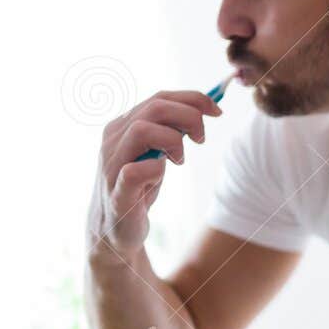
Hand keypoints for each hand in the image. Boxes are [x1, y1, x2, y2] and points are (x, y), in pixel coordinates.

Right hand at [88, 89, 221, 254]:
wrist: (115, 230)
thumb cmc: (138, 188)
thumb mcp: (156, 152)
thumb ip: (169, 131)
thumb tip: (202, 109)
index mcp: (123, 126)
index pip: (160, 98)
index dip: (193, 99)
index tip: (217, 111)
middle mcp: (113, 140)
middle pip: (155, 107)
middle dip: (189, 116)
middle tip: (201, 138)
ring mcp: (112, 165)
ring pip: (142, 130)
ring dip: (172, 140)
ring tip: (179, 159)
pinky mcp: (117, 193)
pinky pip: (134, 172)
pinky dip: (154, 170)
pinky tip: (162, 174)